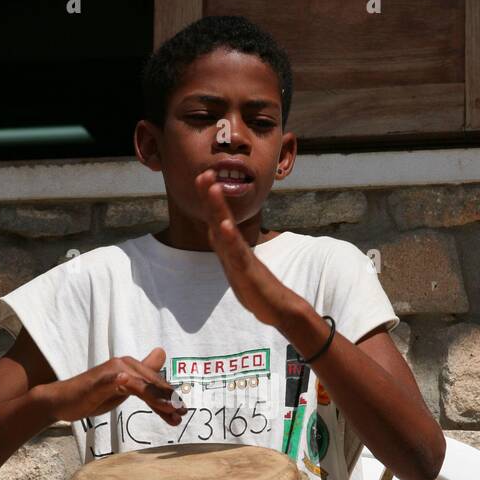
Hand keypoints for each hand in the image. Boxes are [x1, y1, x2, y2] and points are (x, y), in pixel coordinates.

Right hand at [47, 349, 185, 425]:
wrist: (62, 401)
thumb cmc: (92, 395)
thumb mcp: (122, 389)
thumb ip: (141, 377)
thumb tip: (161, 354)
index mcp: (130, 367)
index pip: (156, 383)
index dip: (169, 397)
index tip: (181, 414)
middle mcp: (125, 364)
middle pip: (153, 383)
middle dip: (169, 400)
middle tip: (182, 415)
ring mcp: (114, 370)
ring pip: (144, 385)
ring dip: (160, 399)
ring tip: (173, 413)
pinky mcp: (104, 380)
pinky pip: (126, 385)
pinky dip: (139, 391)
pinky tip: (151, 402)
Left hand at [199, 169, 300, 328]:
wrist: (277, 307)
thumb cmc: (256, 288)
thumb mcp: (235, 266)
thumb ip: (227, 248)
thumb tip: (217, 231)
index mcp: (232, 247)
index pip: (218, 219)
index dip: (209, 200)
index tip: (202, 177)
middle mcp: (237, 248)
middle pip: (221, 217)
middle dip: (211, 195)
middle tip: (205, 172)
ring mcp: (243, 258)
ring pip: (228, 230)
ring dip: (219, 208)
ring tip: (213, 187)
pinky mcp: (248, 271)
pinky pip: (238, 253)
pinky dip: (230, 239)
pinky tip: (224, 225)